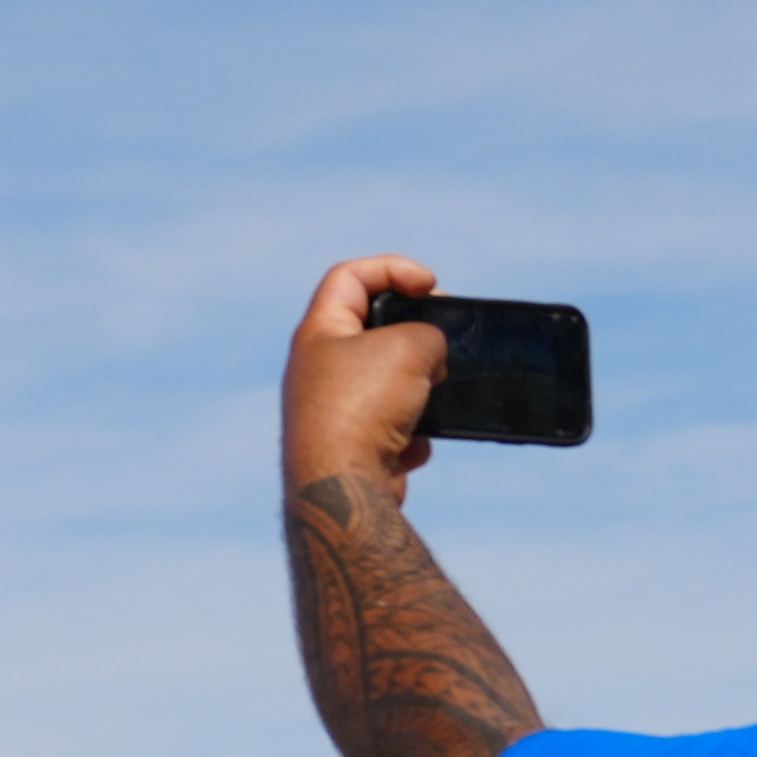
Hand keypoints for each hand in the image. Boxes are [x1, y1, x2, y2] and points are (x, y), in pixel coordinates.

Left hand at [287, 254, 450, 493]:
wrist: (342, 487)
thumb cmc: (364, 407)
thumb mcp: (412, 345)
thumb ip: (430, 333)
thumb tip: (431, 360)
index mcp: (318, 333)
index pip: (350, 277)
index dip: (393, 269)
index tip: (430, 285)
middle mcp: (318, 369)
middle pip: (375, 331)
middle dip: (415, 336)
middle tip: (438, 343)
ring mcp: (334, 410)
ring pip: (391, 382)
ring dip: (419, 389)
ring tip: (425, 398)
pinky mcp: (353, 447)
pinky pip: (396, 427)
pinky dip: (411, 433)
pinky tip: (406, 446)